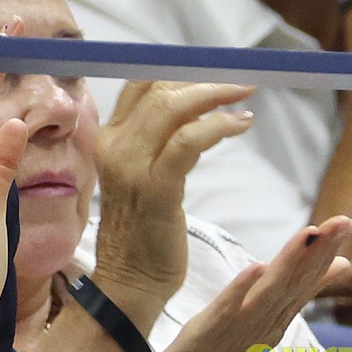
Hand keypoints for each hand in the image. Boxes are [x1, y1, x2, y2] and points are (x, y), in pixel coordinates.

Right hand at [93, 81, 255, 314]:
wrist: (130, 280)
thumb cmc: (143, 229)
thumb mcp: (139, 174)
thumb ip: (154, 140)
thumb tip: (191, 108)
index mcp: (108, 140)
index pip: (138, 85)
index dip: (177, 71)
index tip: (211, 72)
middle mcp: (115, 146)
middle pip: (158, 89)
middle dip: (204, 79)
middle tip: (240, 82)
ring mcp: (132, 167)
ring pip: (173, 108)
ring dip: (216, 96)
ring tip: (244, 98)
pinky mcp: (157, 189)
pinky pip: (190, 141)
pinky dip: (219, 126)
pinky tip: (240, 124)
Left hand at [151, 215, 351, 351]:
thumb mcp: (253, 322)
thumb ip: (279, 298)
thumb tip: (296, 278)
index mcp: (271, 320)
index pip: (303, 282)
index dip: (323, 253)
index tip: (343, 224)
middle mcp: (261, 325)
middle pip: (294, 283)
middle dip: (319, 251)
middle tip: (342, 222)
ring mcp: (236, 331)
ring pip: (268, 292)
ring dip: (289, 262)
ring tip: (307, 234)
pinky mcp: (206, 334)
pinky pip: (226, 308)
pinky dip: (243, 287)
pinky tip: (257, 266)